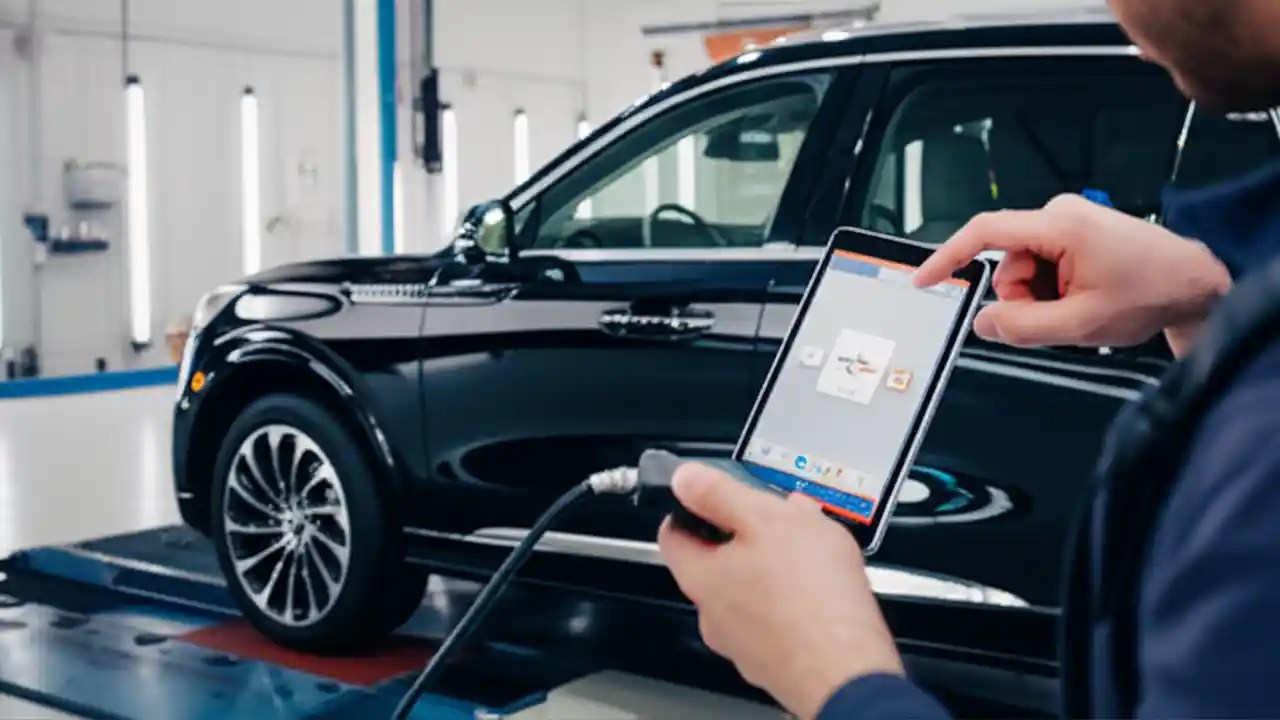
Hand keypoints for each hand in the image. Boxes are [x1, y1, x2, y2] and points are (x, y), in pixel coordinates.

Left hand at [657, 463, 902, 719]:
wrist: (849, 669)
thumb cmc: (810, 598)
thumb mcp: (766, 519)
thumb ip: (720, 494)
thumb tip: (686, 479)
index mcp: (701, 577)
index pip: (673, 534)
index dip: (690, 508)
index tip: (710, 496)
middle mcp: (714, 616)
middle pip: (716, 562)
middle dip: (748, 536)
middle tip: (779, 520)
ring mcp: (744, 643)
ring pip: (750, 591)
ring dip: (774, 568)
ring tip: (812, 554)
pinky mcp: (776, 660)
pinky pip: (777, 618)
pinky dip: (794, 601)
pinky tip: (824, 589)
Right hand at [913, 194, 1231, 354]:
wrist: (1196, 282)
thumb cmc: (1151, 292)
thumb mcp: (1081, 324)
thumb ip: (1024, 328)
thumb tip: (983, 324)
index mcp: (1060, 226)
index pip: (985, 232)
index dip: (947, 257)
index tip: (924, 279)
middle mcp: (1060, 213)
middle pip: (1007, 265)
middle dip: (1024, 299)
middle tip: (1062, 318)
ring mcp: (1068, 221)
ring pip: (1023, 271)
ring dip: (1041, 298)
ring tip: (1082, 307)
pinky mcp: (1075, 231)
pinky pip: (1042, 267)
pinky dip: (1054, 290)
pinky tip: (1085, 297)